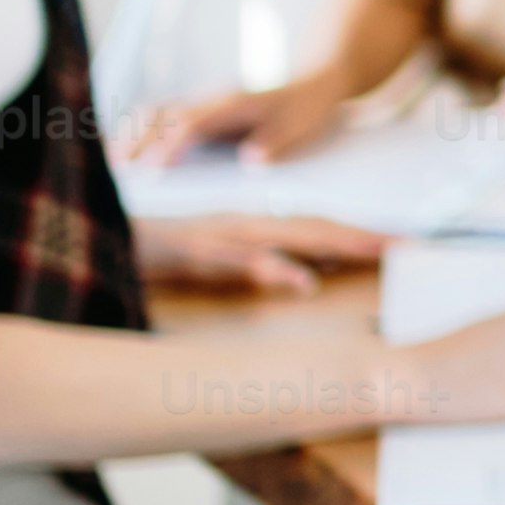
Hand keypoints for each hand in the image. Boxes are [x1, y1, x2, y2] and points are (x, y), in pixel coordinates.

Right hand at [131, 69, 349, 166]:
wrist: (316, 81)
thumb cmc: (307, 108)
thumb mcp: (299, 125)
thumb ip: (275, 142)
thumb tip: (250, 161)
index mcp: (234, 105)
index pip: (192, 125)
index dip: (170, 146)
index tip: (152, 169)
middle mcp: (213, 101)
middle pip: (163, 116)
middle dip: (136, 140)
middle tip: (112, 168)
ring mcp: (205, 104)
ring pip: (157, 113)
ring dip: (132, 134)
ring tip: (109, 162)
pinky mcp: (203, 111)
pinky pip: (163, 117)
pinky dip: (140, 130)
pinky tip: (123, 150)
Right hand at [134, 210, 388, 295]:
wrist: (92, 232)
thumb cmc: (156, 253)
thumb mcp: (218, 259)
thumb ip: (266, 264)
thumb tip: (311, 276)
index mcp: (251, 226)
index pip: (316, 227)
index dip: (361, 234)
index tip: (407, 245)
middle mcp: (242, 224)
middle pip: (315, 227)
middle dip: (364, 236)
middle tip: (411, 245)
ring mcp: (219, 236)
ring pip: (286, 237)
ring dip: (334, 244)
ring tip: (378, 252)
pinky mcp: (193, 251)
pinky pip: (238, 259)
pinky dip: (271, 267)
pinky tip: (302, 280)